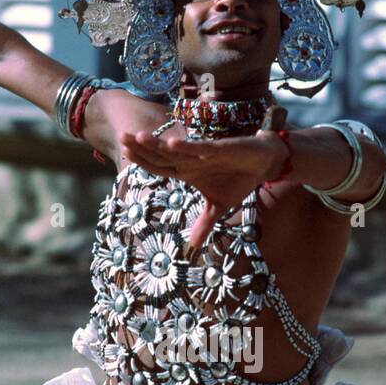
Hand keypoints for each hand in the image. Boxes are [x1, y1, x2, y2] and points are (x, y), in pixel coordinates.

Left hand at [118, 124, 300, 249]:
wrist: (264, 164)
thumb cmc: (239, 179)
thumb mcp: (219, 206)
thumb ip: (204, 223)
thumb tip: (192, 247)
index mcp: (188, 171)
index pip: (160, 166)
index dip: (143, 160)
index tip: (125, 152)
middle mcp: (192, 160)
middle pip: (162, 154)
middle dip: (142, 146)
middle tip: (121, 137)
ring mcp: (205, 153)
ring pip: (177, 148)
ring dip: (158, 144)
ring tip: (139, 137)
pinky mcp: (221, 149)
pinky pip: (201, 148)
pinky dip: (187, 147)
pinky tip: (172, 144)